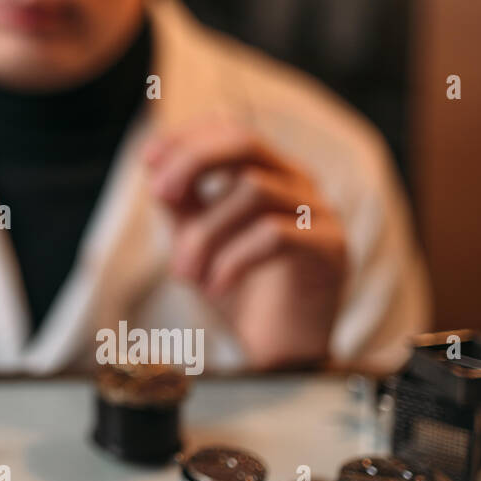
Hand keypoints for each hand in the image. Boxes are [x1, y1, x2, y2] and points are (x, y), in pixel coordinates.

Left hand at [143, 118, 347, 368]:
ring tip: (185, 274)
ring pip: (254, 190)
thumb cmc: (238, 288)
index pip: (230, 130)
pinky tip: (215, 286)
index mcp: (267, 173)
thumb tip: (154, 163)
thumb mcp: (197, 238)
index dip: (187, 137)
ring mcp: (320, 213)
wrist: (280, 351)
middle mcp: (297, 183)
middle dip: (194, 160)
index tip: (148, 160)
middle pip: (246, 142)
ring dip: (206, 232)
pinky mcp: (331, 250)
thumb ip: (179, 202)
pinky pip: (276, 234)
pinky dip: (233, 258)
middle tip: (160, 195)